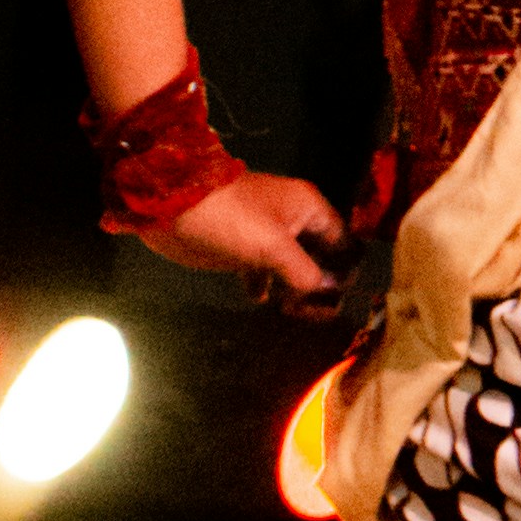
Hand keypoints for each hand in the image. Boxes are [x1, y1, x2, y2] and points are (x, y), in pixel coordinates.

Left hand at [135, 165, 347, 300]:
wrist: (175, 207)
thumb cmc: (231, 221)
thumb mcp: (274, 247)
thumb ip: (306, 271)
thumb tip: (328, 290)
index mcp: (306, 207)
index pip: (341, 238)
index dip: (345, 267)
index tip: (342, 297)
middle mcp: (292, 218)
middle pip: (319, 253)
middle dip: (321, 282)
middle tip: (317, 312)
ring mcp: (266, 233)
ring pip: (292, 263)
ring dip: (295, 287)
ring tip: (291, 311)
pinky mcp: (243, 247)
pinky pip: (265, 268)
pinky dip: (267, 284)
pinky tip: (260, 298)